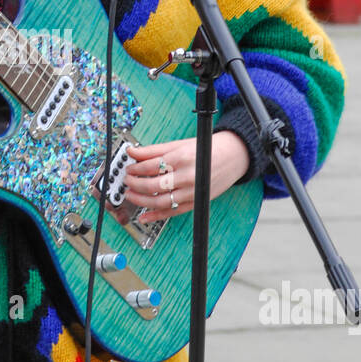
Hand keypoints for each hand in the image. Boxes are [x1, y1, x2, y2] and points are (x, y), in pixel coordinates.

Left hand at [122, 132, 250, 222]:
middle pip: (153, 185)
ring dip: (141, 201)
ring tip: (130, 195)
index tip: (128, 168)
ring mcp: (192, 192)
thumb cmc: (206, 149)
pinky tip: (144, 216)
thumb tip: (132, 152)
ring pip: (161, 202)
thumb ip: (154, 150)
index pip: (150, 166)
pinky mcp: (195, 203)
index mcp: (182, 158)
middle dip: (135, 184)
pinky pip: (173, 212)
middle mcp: (187, 176)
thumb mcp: (179, 145)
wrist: (233, 156)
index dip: (135, 168)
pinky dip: (156, 216)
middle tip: (127, 181)